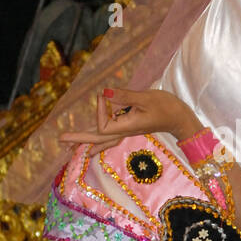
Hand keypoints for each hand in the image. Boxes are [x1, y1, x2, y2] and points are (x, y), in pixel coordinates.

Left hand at [60, 87, 198, 153]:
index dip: (100, 109)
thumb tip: (104, 92)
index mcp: (126, 127)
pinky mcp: (128, 128)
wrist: (180, 118)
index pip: (103, 124)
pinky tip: (91, 148)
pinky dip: (98, 141)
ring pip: (101, 140)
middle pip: (97, 138)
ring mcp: (125, 131)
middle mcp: (123, 132)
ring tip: (69, 146)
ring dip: (85, 141)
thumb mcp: (146, 98)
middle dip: (79, 138)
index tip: (105, 95)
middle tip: (60, 139)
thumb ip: (124, 96)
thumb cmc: (166, 107)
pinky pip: (108, 137)